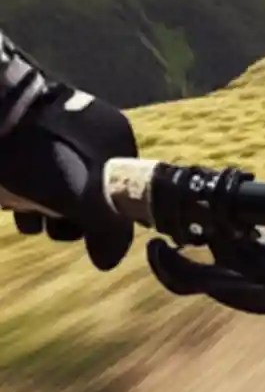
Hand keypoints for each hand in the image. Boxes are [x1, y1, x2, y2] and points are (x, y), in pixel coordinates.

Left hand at [0, 83, 138, 269]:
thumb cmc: (39, 154)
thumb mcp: (82, 196)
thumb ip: (106, 229)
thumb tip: (110, 261)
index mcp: (115, 137)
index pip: (125, 190)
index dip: (108, 220)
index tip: (87, 240)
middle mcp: (91, 131)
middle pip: (91, 190)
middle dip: (71, 217)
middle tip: (52, 227)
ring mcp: (55, 130)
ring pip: (58, 185)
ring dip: (43, 210)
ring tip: (26, 218)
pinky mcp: (22, 137)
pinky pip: (31, 174)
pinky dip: (24, 193)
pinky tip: (10, 201)